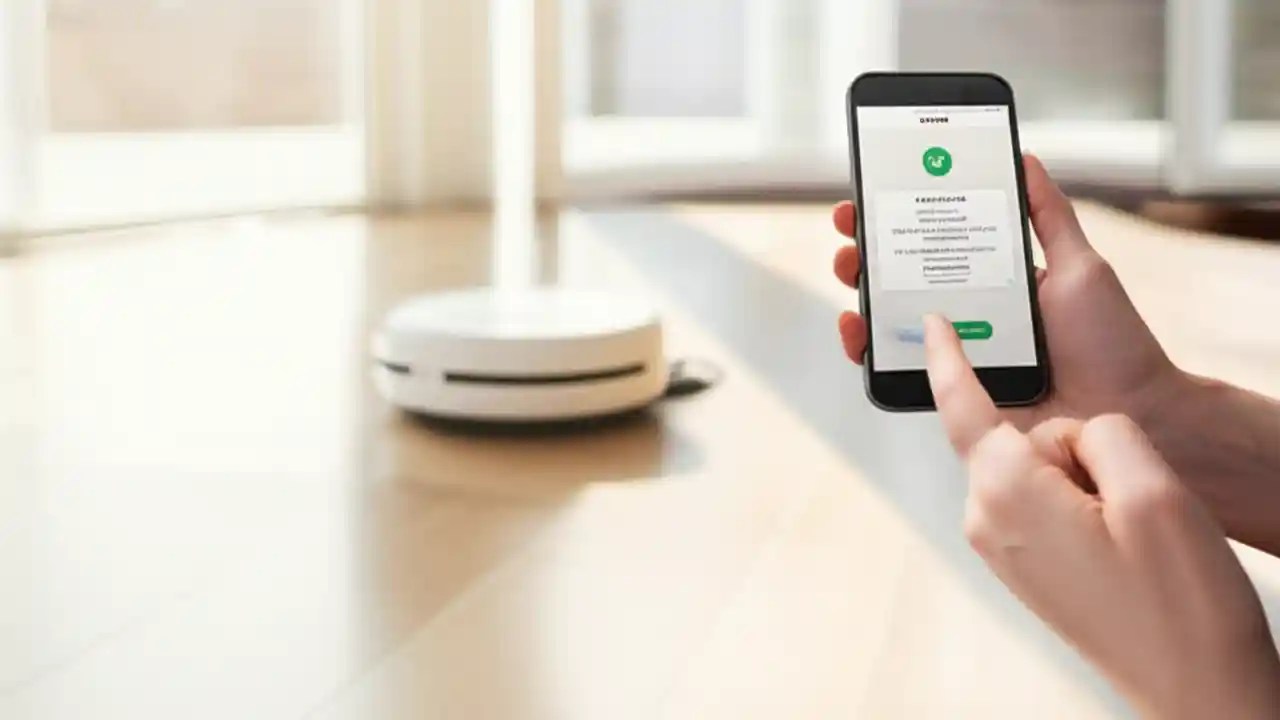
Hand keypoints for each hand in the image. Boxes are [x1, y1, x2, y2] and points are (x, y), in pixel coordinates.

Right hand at [832, 154, 1182, 428]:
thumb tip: (1024, 158)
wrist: (1127, 412)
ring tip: (849, 270)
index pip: (938, 244)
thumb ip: (1049, 216)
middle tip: (852, 227)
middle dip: (869, 248)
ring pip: (891, 322)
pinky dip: (865, 348)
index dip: (902, 219)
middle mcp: (972, 317)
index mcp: (997, 283)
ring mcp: (958, 356)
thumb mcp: (1080, 266)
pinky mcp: (949, 394)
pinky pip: (896, 370)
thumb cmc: (1113, 344)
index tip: (875, 194)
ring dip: (859, 292)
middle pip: (905, 279)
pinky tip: (856, 327)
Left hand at [923, 315, 1279, 719]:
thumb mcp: (1152, 491)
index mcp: (1005, 493)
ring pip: (1041, 466)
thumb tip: (1072, 435)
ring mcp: (1001, 546)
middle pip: (1025, 434)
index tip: (931, 322)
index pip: (963, 406)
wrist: (1195, 686)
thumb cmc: (1179, 602)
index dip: (946, 358)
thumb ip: (1099, 432)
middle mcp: (986, 519)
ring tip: (1135, 531)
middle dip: (1078, 442)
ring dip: (1088, 477)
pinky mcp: (1025, 562)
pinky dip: (1084, 500)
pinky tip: (1124, 541)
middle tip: (1131, 494)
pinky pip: (1045, 500)